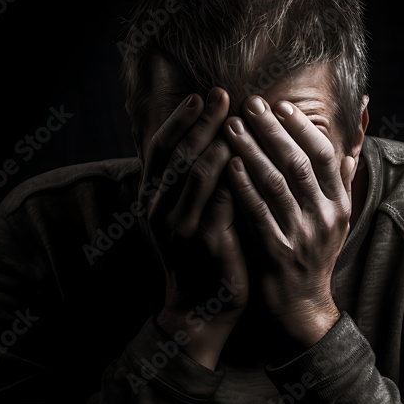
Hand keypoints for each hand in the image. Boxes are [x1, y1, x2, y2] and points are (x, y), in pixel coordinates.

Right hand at [138, 87, 247, 368]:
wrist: (201, 308)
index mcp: (152, 199)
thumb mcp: (184, 216)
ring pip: (197, 172)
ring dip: (218, 140)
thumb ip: (191, 181)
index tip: (199, 96)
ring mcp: (181, 225)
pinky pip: (222, 199)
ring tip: (238, 118)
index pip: (160, 148)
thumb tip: (211, 137)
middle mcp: (159, 209)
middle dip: (201, 121)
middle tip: (221, 95)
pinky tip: (251, 157)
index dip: (179, 120)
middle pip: (178, 153)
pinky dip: (235, 175)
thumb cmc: (200, 254)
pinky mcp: (207, 241)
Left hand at [224, 95, 355, 348]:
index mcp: (339, 205)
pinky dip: (243, 187)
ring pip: (276, 184)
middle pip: (298, 163)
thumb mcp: (336, 221)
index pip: (323, 156)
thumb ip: (340, 184)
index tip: (280, 105)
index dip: (302, 128)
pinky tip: (228, 166)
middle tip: (250, 104)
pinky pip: (258, 214)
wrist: (302, 307)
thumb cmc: (312, 256)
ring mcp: (302, 236)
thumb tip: (351, 148)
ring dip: (252, 151)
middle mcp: (325, 217)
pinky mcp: (277, 253)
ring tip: (232, 127)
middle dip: (272, 130)